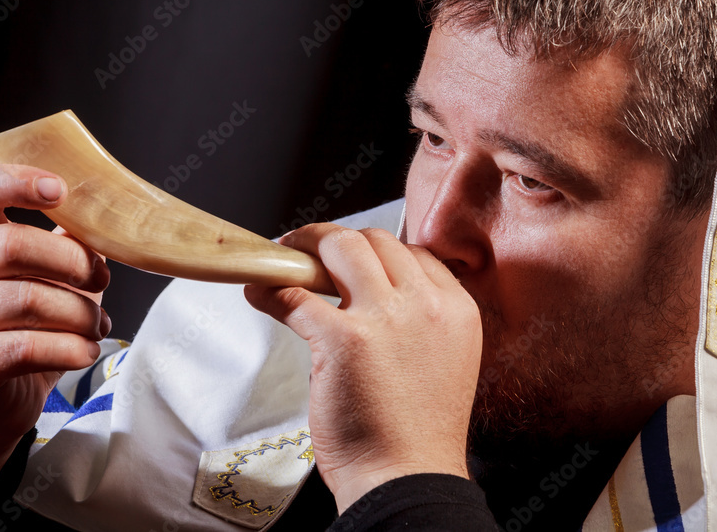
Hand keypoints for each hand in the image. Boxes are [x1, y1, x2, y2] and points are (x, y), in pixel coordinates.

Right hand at [0, 164, 110, 500]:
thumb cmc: (23, 326)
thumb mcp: (43, 275)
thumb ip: (66, 240)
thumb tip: (111, 212)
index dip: (15, 180)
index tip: (60, 190)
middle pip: (11, 245)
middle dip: (74, 262)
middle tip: (100, 280)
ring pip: (26, 300)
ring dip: (80, 313)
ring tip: (96, 324)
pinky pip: (26, 347)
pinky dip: (70, 349)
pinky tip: (83, 350)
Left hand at [244, 225, 481, 512]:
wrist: (407, 478)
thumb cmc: (419, 434)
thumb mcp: (446, 360)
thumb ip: (421, 322)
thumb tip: (378, 297)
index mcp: (456, 310)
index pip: (414, 253)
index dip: (377, 251)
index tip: (351, 259)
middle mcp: (426, 305)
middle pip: (375, 241)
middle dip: (336, 239)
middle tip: (309, 248)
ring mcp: (385, 318)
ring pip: (340, 248)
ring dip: (305, 247)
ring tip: (284, 256)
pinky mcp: (342, 339)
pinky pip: (297, 295)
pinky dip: (271, 289)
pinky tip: (260, 293)